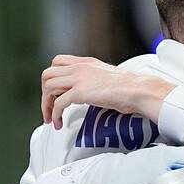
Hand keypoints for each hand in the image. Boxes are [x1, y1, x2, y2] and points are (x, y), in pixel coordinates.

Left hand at [41, 55, 176, 129]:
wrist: (139, 90)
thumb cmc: (131, 88)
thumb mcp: (108, 78)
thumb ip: (96, 81)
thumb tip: (92, 93)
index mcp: (86, 63)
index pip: (57, 62)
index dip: (52, 78)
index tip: (55, 92)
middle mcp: (79, 68)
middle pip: (47, 74)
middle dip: (44, 93)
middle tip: (49, 108)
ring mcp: (79, 78)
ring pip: (48, 87)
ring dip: (46, 105)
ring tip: (52, 118)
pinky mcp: (80, 92)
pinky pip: (58, 102)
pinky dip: (55, 114)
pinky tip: (59, 122)